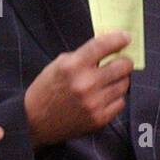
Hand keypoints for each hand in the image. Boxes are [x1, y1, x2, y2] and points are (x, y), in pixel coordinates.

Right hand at [24, 32, 132, 147]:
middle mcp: (85, 84)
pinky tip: (102, 98)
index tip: (125, 37)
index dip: (119, 39)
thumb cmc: (46, 90)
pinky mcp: (99, 119)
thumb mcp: (58, 66)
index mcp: (72, 66)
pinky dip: (114, 98)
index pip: (104, 45)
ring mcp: (94, 103)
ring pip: (124, 84)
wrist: (33, 121)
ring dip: (118, 80)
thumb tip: (108, 47)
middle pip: (123, 65)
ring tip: (107, 82)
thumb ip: (83, 56)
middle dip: (123, 62)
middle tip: (119, 62)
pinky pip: (120, 102)